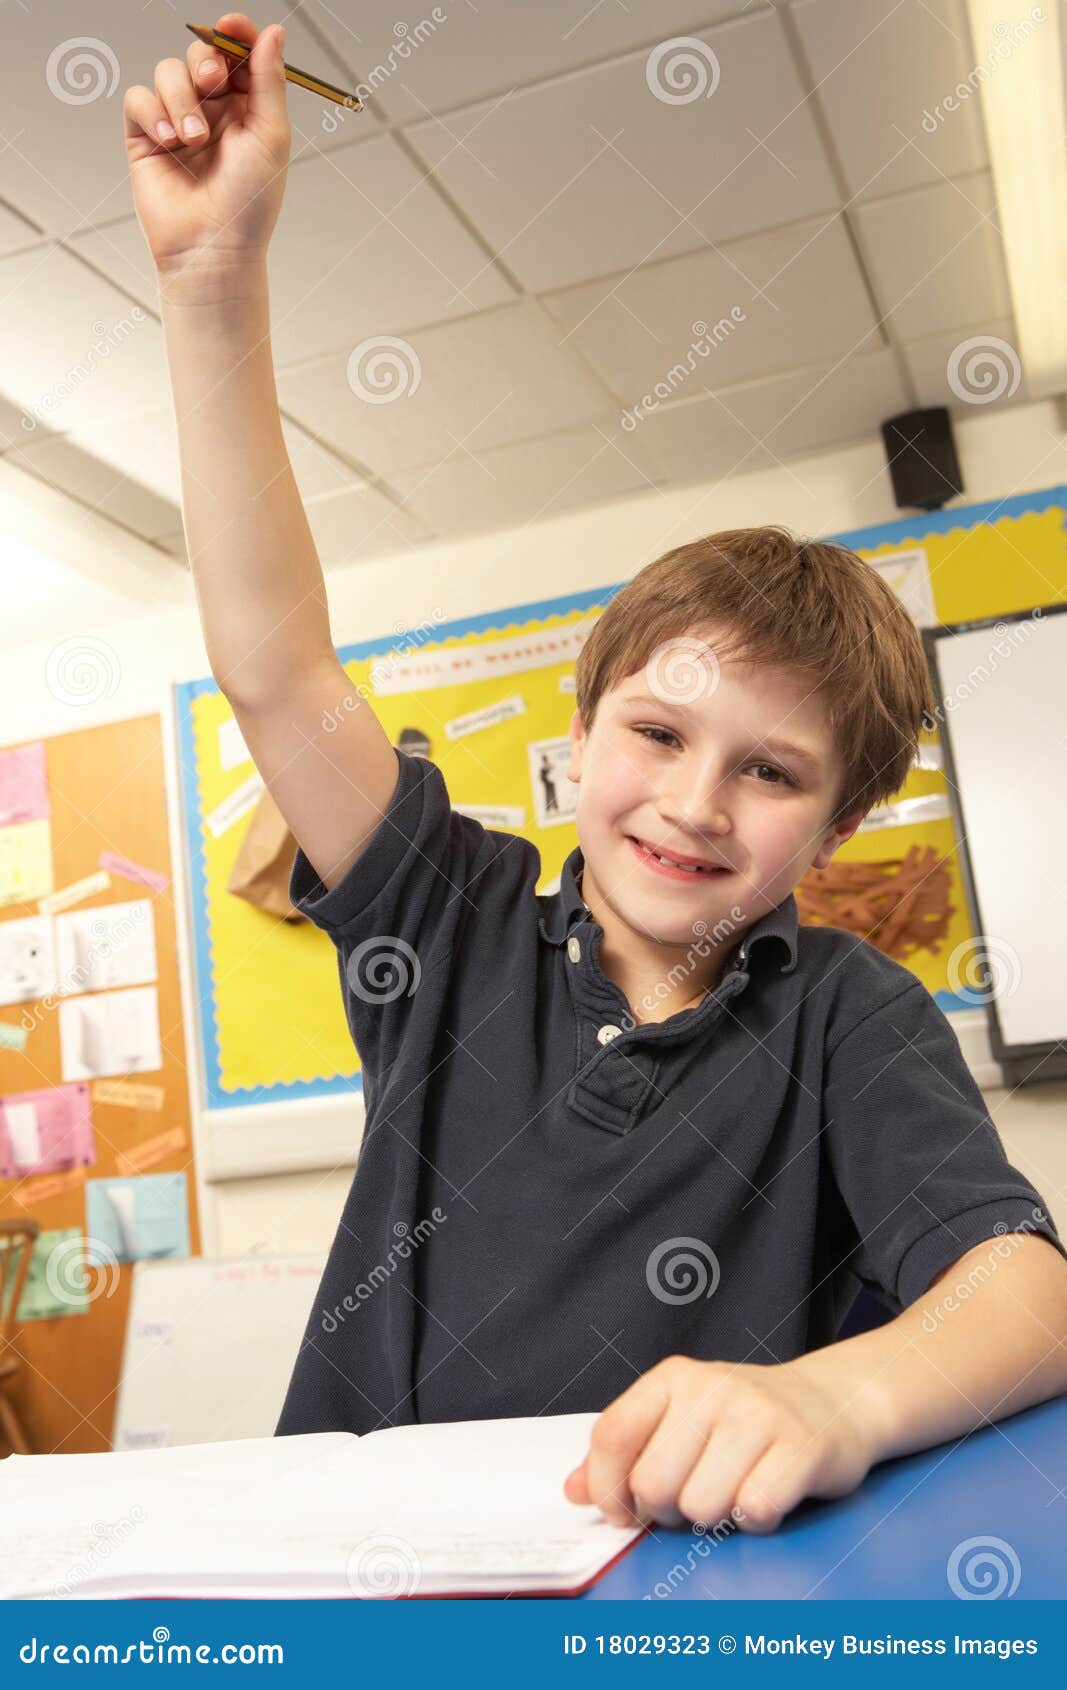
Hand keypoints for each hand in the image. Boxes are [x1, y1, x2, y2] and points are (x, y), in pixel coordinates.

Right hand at [123, 13, 290, 281]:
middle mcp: (212, 111)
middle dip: (205, 60)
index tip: (229, 24)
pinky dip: (153, 114)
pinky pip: (139, 100)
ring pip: (168, 73)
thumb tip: (274, 31)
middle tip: (212, 80)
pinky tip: (169, 141)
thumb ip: (269, 81)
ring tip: (193, 139)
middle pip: (201, 55)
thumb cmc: (249, 202)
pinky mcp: (146, 138)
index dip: (233, 33)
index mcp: (246, 108)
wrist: (212, 247)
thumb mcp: (271, 135)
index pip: (238, 55)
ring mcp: (177, 122)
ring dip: (181, 98)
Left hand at [563, 1354, 875, 1534]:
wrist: (834, 1402)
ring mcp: (759, 1414)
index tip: (622, 1511)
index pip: (612, 1435)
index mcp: (673, 1378)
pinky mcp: (802, 1447)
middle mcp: (712, 1388)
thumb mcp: (680, 1420)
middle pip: (653, 1483)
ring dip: (715, 1518)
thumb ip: (627, 1453)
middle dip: (667, 1510)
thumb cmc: (745, 1420)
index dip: (607, 1487)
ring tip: (734, 1492)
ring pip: (701, 1506)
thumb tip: (573, 1490)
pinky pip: (753, 1512)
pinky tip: (768, 1495)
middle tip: (693, 1498)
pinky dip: (757, 1521)